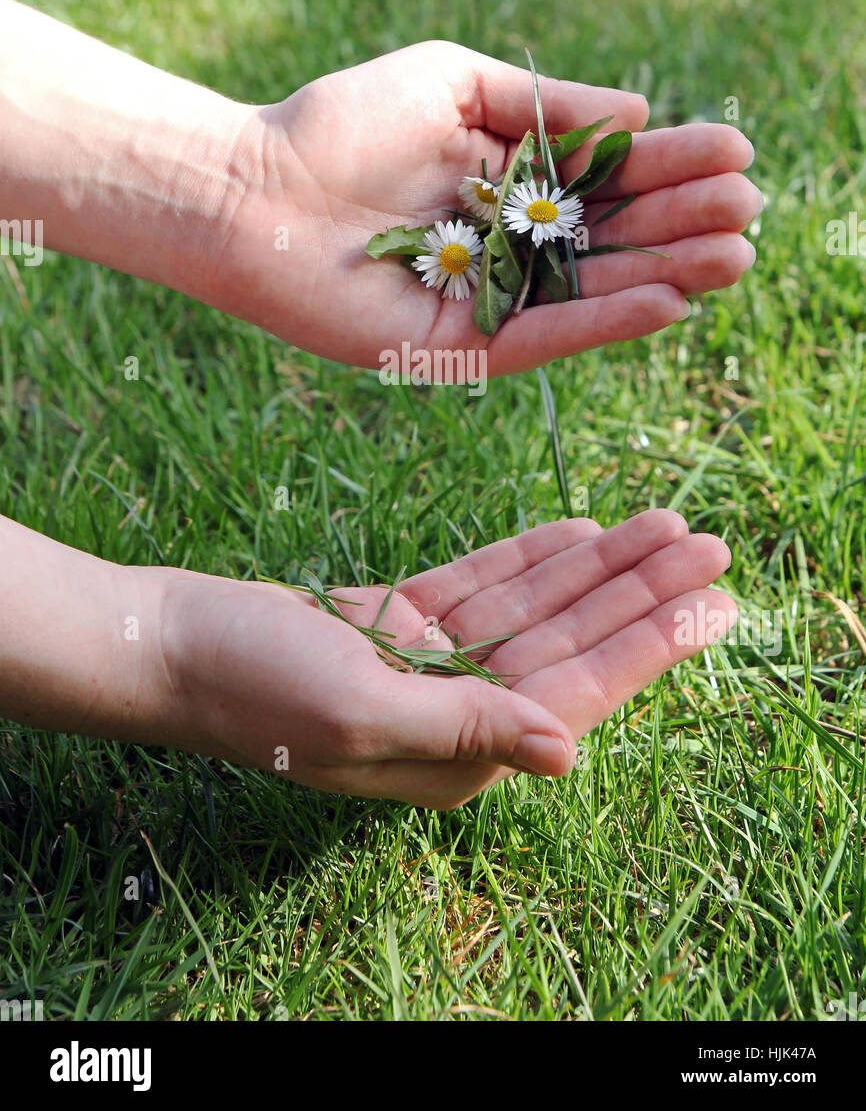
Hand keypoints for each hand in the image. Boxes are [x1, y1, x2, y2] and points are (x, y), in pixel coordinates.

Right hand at [160, 510, 735, 807]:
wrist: (174, 643)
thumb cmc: (258, 687)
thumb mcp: (365, 713)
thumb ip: (469, 727)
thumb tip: (567, 748)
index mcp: (457, 750)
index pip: (575, 690)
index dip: (649, 644)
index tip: (711, 602)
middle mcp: (454, 712)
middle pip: (568, 642)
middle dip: (639, 594)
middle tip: (708, 542)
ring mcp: (427, 664)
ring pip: (533, 606)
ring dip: (598, 566)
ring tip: (662, 523)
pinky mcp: (398, 622)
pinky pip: (483, 586)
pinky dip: (530, 558)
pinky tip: (581, 531)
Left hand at [220, 40, 759, 373]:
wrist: (255, 190)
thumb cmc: (342, 123)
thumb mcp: (456, 83)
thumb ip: (545, 103)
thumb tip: (640, 110)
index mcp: (509, 185)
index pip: (608, 180)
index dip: (669, 167)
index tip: (735, 150)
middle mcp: (509, 248)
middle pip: (613, 240)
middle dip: (682, 223)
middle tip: (750, 210)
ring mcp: (489, 302)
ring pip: (591, 294)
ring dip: (666, 275)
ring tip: (735, 257)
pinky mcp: (459, 350)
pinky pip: (543, 338)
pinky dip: (603, 323)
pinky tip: (666, 300)